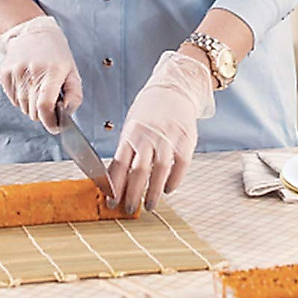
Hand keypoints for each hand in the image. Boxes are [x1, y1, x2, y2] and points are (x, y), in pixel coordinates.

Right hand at [0, 15, 82, 133]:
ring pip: (23, 107)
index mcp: (52, 71)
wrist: (34, 31)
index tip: (55, 126)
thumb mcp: (73, 72)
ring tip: (38, 89)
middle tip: (49, 101)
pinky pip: (13, 99)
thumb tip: (67, 114)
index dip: (50, 122)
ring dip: (32, 106)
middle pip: (33, 111)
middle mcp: (32, 71)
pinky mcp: (5, 73)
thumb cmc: (57, 53)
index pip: (45, 106)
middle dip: (43, 113)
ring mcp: (16, 72)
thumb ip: (74, 96)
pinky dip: (21, 99)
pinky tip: (28, 84)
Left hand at [109, 51, 214, 214]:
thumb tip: (115, 181)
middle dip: (133, 194)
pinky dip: (175, 179)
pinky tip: (168, 189)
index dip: (115, 187)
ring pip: (160, 170)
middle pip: (139, 171)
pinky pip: (181, 163)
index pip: (119, 165)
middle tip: (130, 209)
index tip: (111, 203)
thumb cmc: (148, 111)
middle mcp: (148, 136)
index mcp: (131, 134)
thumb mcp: (131, 126)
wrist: (173, 88)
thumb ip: (126, 151)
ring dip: (153, 192)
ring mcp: (168, 137)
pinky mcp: (186, 138)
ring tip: (149, 205)